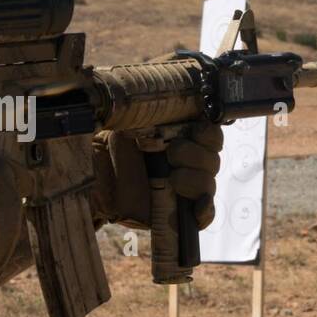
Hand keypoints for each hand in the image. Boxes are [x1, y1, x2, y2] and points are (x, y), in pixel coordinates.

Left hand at [90, 124, 222, 230]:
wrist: (104, 180)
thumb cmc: (120, 148)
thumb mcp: (129, 125)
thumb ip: (144, 113)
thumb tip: (148, 103)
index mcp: (187, 139)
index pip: (212, 136)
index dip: (207, 134)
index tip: (194, 131)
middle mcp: (193, 163)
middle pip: (213, 160)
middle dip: (193, 155)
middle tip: (171, 154)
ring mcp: (190, 188)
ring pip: (208, 184)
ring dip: (194, 179)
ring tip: (172, 178)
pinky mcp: (182, 210)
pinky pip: (206, 213)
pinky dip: (205, 211)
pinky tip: (197, 208)